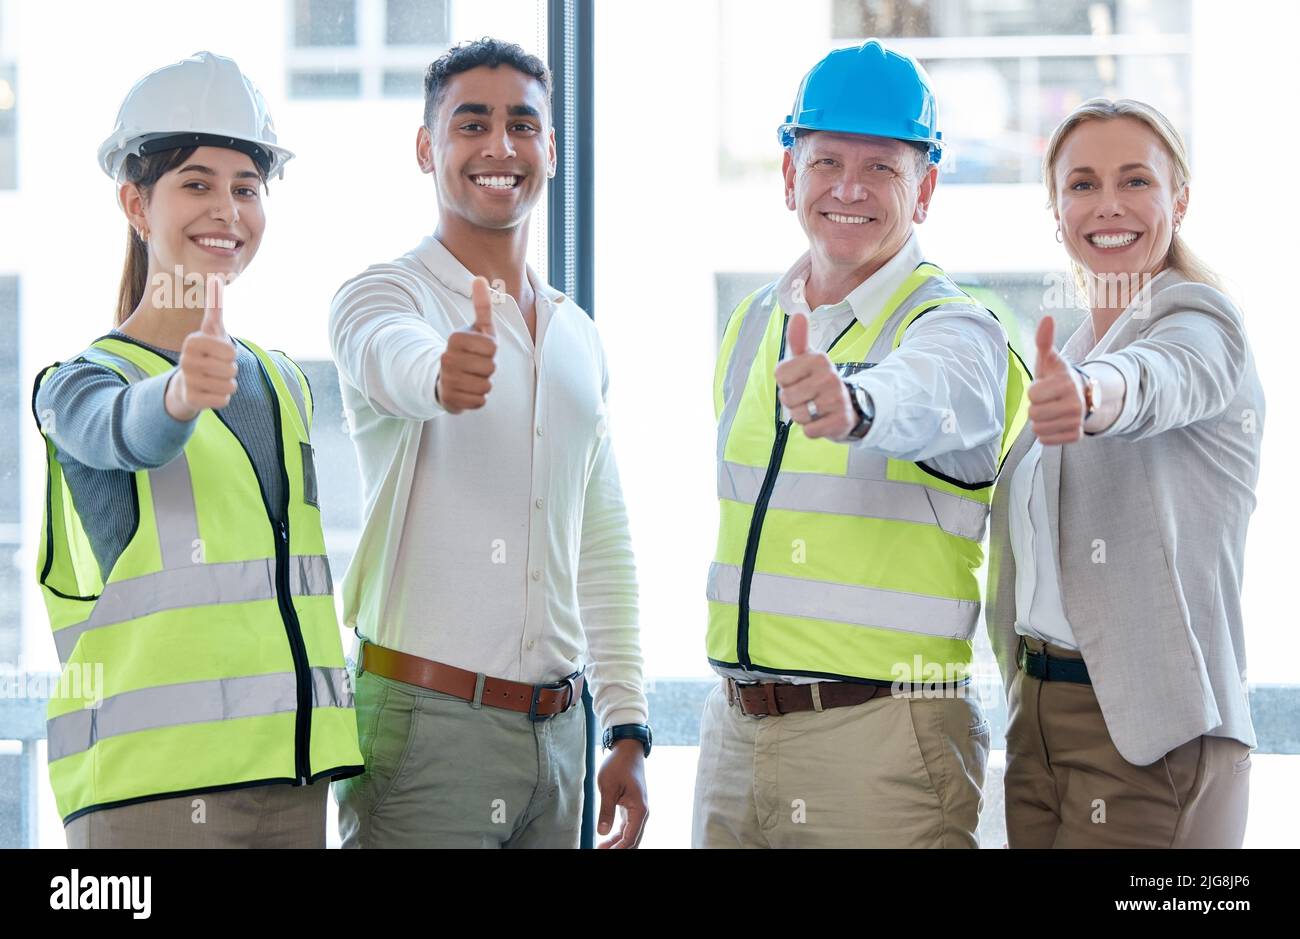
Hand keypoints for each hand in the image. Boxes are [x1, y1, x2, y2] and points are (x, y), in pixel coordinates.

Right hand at [165, 274, 235, 421]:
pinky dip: (221, 398)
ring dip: (227, 384)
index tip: (218, 353)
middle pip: (232, 369)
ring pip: (230, 386)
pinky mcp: (192, 400)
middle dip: (230, 370)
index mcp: (192, 341)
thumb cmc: (205, 353)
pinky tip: (209, 393)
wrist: (186, 384)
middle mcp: (185, 360)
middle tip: (215, 368)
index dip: (230, 354)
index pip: (230, 351)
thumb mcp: (211, 329)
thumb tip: (216, 277)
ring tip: (212, 379)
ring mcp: (187, 381)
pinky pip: (223, 401)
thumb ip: (215, 306)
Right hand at [436, 275, 496, 413]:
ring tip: (472, 377)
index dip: (492, 351)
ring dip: (484, 384)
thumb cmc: (469, 351)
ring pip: (486, 386)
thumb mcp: (478, 328)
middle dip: (489, 368)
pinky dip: (478, 398)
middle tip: (476, 365)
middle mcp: (447, 358)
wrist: (446, 378)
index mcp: (455, 338)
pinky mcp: (449, 400)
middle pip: (491, 368)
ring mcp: (447, 380)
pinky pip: (479, 402)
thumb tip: (480, 278)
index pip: (493, 348)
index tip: (480, 350)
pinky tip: (467, 391)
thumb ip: (482, 306)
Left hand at [596, 739, 648, 848]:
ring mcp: (638, 810)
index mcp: (639, 809)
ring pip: (630, 834)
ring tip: (601, 849)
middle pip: (632, 839)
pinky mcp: (632, 807)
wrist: (627, 749)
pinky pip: (627, 827)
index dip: (618, 849)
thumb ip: (606, 811)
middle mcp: (642, 812)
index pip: (630, 838)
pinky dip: (618, 835)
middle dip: (618, 849)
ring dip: (617, 844)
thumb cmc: (618, 765)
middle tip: (600, 852)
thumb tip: (602, 832)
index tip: (604, 853)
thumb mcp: (608, 787)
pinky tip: (606, 840)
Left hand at [774, 312, 854, 439]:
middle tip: (808, 396)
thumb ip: (798, 338)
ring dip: (801, 415)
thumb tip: (799, 314)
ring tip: (815, 407)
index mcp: (819, 358)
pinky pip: (809, 431)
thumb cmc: (817, 380)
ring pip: (797, 415)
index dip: (785, 381)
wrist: (847, 406)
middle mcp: (830, 376)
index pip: (780, 375)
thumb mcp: (806, 359)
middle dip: (792, 401)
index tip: (800, 379)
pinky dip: (811, 429)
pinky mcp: (840, 421)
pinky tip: (822, 419)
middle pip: (786, 397)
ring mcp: (837, 399)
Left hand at [1027, 315, 1085, 444]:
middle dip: (1036, 407)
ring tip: (1051, 410)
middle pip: (1033, 414)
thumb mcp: (1049, 358)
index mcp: (1067, 383)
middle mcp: (1076, 403)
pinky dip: (1046, 434)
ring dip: (1040, 421)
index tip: (1045, 386)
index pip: (1032, 396)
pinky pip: (1046, 441)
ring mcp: (1077, 421)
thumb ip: (1044, 340)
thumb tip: (1047, 318)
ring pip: (1038, 429)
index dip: (1034, 391)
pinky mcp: (1076, 436)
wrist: (1082, 396)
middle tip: (1048, 400)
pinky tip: (1055, 422)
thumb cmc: (1058, 376)